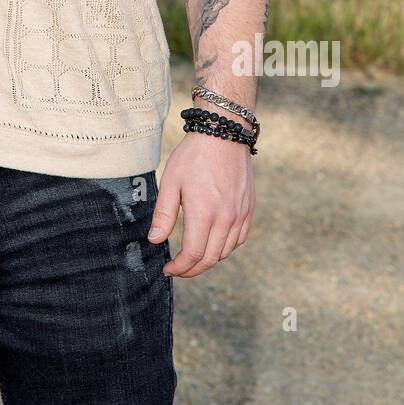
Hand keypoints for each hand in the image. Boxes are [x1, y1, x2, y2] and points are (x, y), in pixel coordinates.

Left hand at [147, 132, 254, 276]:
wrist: (223, 134)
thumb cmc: (194, 156)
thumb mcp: (171, 182)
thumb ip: (163, 215)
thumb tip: (155, 241)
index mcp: (204, 213)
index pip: (193, 255)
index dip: (179, 268)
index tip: (168, 269)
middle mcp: (226, 218)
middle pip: (210, 259)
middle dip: (192, 269)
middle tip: (178, 269)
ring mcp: (240, 214)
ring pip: (225, 252)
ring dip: (208, 260)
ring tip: (193, 257)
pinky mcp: (248, 209)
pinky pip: (239, 239)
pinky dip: (225, 248)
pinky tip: (213, 244)